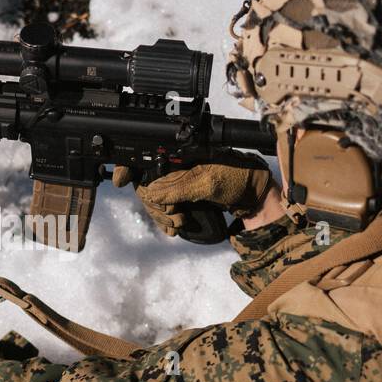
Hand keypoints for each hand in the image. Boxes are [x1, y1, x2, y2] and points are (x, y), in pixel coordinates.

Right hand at [112, 156, 274, 236]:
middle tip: (174, 217)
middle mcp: (176, 164)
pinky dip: (166, 220)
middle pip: (145, 183)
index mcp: (179, 152)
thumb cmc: (240, 179)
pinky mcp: (185, 196)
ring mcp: (180, 182)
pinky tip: (174, 229)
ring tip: (179, 224)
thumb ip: (179, 188)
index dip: (129, 167)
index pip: (144, 156)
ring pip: (153, 199)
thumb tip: (151, 195)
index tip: (120, 179)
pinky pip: (165, 208)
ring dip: (161, 215)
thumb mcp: (209, 181)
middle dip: (154, 203)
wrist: (261, 199)